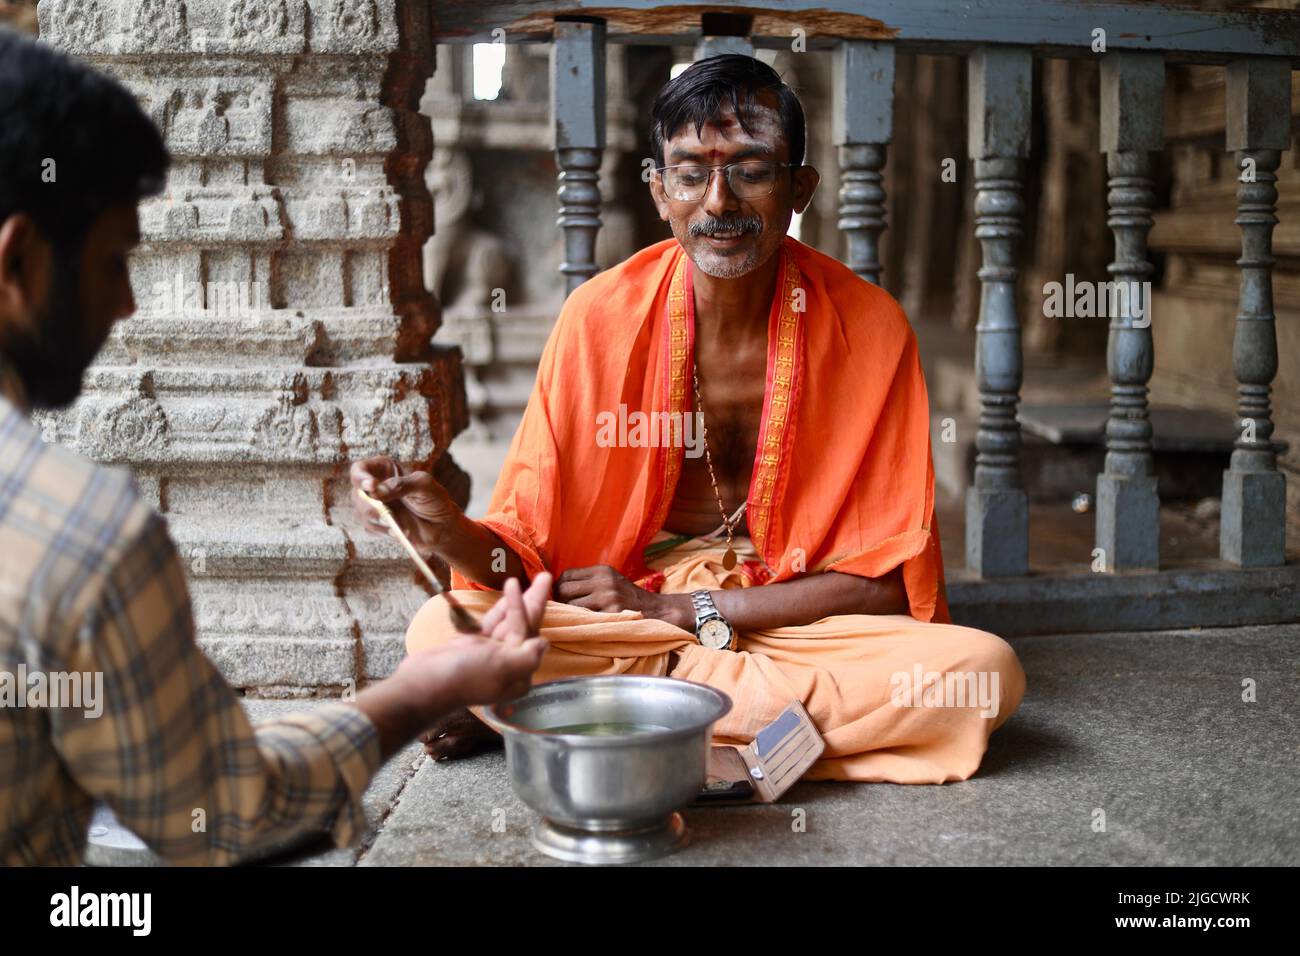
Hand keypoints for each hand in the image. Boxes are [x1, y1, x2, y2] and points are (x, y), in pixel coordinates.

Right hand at [349, 455, 459, 553]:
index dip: (361, 477)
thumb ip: (402, 484)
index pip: (360, 469)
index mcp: (384, 470)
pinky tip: (401, 531)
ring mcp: (373, 506)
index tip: (372, 486)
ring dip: (381, 520)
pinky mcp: (376, 525)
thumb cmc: (435, 500)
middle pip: (357, 493)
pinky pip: (370, 528)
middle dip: (371, 505)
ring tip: (402, 526)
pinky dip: (385, 531)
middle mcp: (375, 487)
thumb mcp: (425, 485)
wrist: (442, 528)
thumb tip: (377, 491)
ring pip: (362, 513)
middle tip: (388, 515)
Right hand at [394, 573, 551, 718]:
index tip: (538, 582)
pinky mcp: (471, 647)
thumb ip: (527, 655)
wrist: (424, 683)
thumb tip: (544, 644)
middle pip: (522, 626)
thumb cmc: (466, 675)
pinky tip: (505, 597)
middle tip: (545, 576)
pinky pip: (490, 624)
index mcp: (518, 673)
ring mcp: (488, 655)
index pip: (530, 633)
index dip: (533, 607)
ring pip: (506, 623)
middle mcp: (506, 664)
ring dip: (514, 602)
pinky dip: (497, 611)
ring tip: (523, 580)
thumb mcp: (503, 666)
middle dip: (532, 601)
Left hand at [555, 565, 693, 630]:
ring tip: (577, 618)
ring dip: (571, 614)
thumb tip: (558, 589)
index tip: (561, 597)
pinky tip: (587, 626)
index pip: (566, 575)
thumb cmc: (629, 598)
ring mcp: (608, 597)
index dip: (559, 587)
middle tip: (566, 610)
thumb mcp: (611, 581)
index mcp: (602, 570)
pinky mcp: (611, 613)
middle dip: (561, 601)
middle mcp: (603, 581)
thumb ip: (589, 581)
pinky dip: (582, 623)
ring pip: (571, 606)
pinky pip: (585, 619)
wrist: (657, 610)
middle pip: (564, 589)